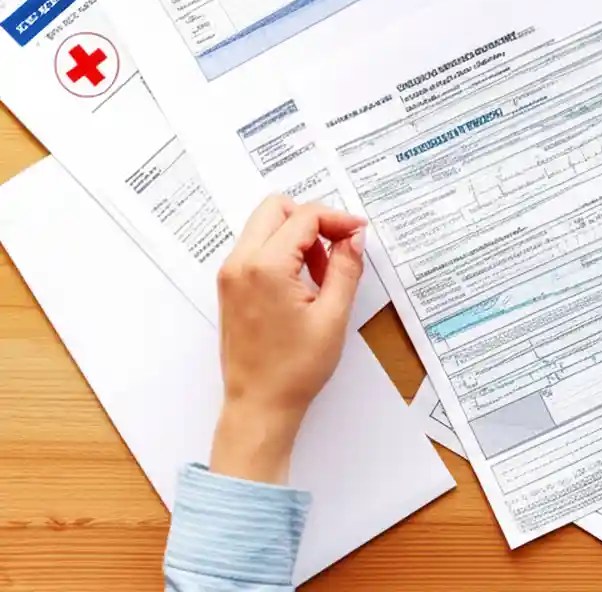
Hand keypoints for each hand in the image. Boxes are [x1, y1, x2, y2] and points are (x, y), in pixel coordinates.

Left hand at [210, 195, 366, 482]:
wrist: (260, 404)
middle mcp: (240, 263)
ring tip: (323, 272)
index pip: (304, 217)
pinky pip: (256, 248)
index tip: (359, 234)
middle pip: (276, 208)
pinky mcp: (230, 285)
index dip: (338, 220)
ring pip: (265, 225)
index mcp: (265, 267)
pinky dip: (282, 251)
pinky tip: (304, 281)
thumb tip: (354, 237)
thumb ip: (346, 267)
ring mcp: (231, 274)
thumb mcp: (333, 315)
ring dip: (297, 235)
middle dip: (313, 219)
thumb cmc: (295, 368)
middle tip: (339, 247)